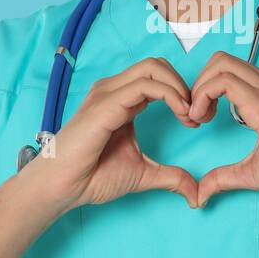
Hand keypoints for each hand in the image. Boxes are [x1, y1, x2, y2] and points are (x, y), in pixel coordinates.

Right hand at [25, 57, 201, 210]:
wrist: (62, 187)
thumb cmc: (92, 176)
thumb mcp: (143, 174)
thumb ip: (171, 177)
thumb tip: (196, 193)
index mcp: (122, 99)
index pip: (158, 76)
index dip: (182, 93)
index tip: (195, 120)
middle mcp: (114, 90)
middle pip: (158, 64)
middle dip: (184, 85)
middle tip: (196, 115)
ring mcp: (108, 93)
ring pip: (153, 68)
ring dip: (179, 88)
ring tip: (189, 115)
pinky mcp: (106, 103)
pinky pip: (145, 86)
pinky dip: (170, 96)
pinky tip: (180, 115)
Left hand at [186, 50, 258, 208]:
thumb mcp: (252, 171)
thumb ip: (225, 177)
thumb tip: (201, 193)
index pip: (229, 71)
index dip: (206, 90)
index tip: (200, 119)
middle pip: (221, 60)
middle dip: (198, 84)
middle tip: (196, 117)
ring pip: (221, 64)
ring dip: (199, 88)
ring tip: (198, 118)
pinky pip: (224, 80)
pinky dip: (203, 94)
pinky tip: (203, 119)